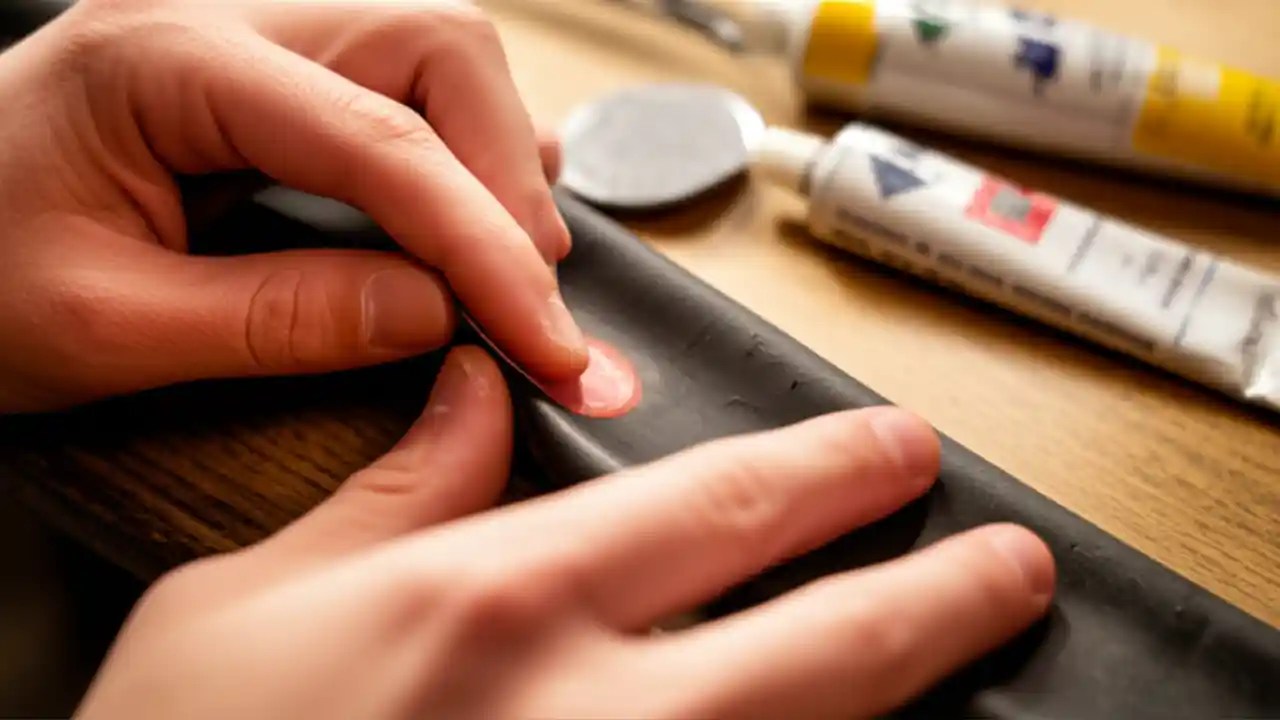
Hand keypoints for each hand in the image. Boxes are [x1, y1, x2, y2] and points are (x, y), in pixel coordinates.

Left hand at [0, 0, 586, 413]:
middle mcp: (227, 17)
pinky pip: (405, 83)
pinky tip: (479, 212)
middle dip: (505, 181)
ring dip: (495, 162)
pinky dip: (464, 151)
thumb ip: (279, 320)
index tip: (543, 340)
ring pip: (438, 55)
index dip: (483, 246)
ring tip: (514, 269)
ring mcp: (254, 35)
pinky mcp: (273, 75)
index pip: (380, 139)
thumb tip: (437, 315)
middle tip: (530, 302)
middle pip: (438, 48)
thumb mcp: (106, 328)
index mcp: (169, 59)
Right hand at [76, 346, 1055, 719]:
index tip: (892, 451)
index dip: (825, 471)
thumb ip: (394, 495)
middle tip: (1008, 563)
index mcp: (495, 609)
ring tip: (974, 649)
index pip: (713, 508)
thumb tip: (477, 402)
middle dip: (934, 591)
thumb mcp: (254, 604)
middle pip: (820, 642)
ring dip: (912, 693)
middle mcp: (584, 716)